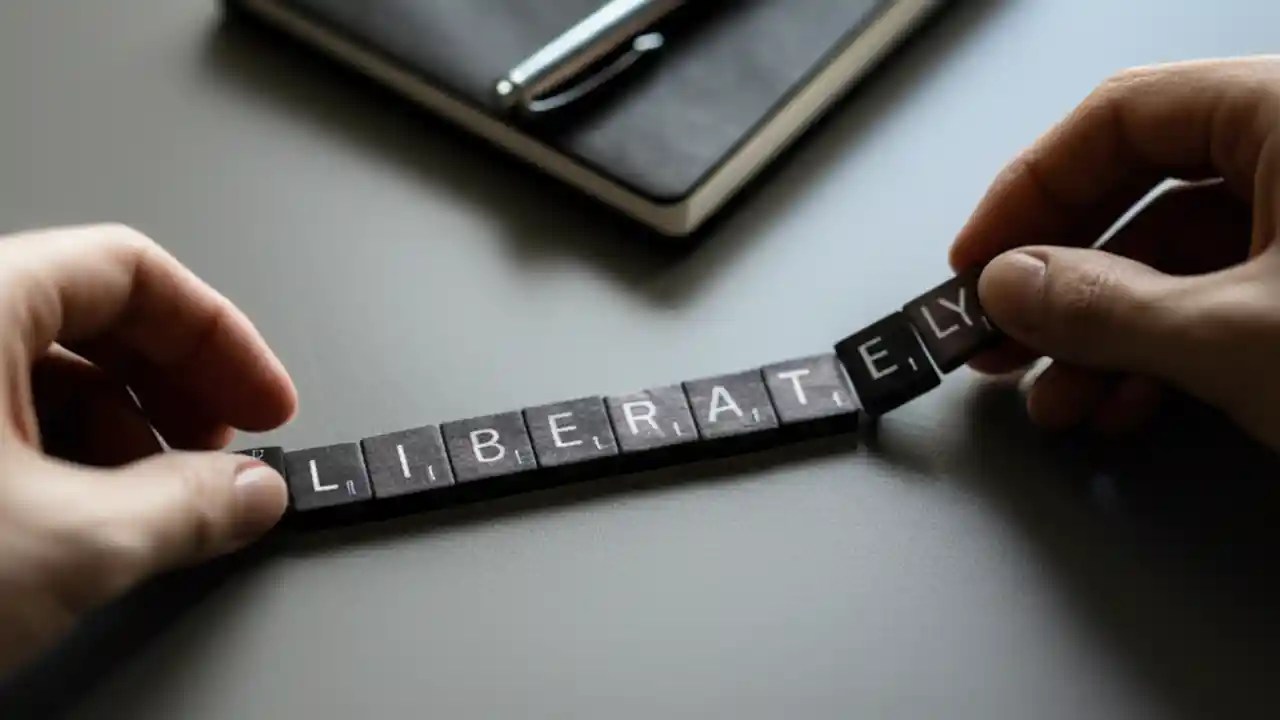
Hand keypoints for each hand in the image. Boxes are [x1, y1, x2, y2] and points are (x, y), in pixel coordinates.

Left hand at [0, 224, 295, 676]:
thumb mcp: (64, 545)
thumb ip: (187, 507)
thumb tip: (249, 494)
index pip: (131, 272)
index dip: (218, 337)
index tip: (262, 400)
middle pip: (92, 319)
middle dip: (175, 388)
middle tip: (225, 449)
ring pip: (45, 378)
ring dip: (124, 437)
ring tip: (161, 507)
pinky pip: (0, 425)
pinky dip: (65, 466)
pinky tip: (91, 523)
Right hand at [950, 56, 1279, 450]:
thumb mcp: (1239, 338)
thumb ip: (1108, 308)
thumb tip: (1009, 286)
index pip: (1119, 116)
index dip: (1029, 190)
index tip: (976, 260)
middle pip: (1139, 191)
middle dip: (1060, 282)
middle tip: (999, 337)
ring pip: (1176, 259)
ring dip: (1100, 338)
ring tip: (1057, 400)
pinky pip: (1220, 297)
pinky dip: (1162, 354)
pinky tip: (1124, 405)